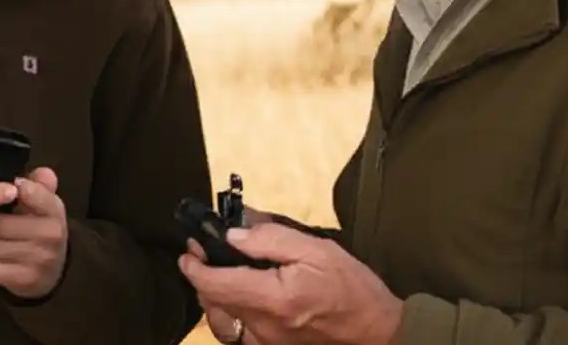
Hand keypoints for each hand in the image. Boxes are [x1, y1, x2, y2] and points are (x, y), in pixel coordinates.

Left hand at [0, 167, 68, 298]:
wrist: (53, 271)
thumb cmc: (40, 227)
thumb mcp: (44, 203)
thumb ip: (40, 184)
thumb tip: (42, 172)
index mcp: (53, 210)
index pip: (34, 195)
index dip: (12, 190)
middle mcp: (49, 235)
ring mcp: (37, 260)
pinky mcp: (22, 280)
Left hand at [179, 223, 402, 344]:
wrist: (378, 330)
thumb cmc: (351, 287)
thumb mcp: (316, 250)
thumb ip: (270, 239)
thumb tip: (233, 234)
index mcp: (273, 298)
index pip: (215, 284)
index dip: (194, 266)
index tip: (189, 249)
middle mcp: (264, 327)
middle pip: (213, 302)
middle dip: (202, 276)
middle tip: (203, 252)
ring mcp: (267, 343)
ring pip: (221, 322)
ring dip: (211, 297)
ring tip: (216, 275)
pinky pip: (238, 334)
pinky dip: (228, 316)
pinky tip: (237, 299)